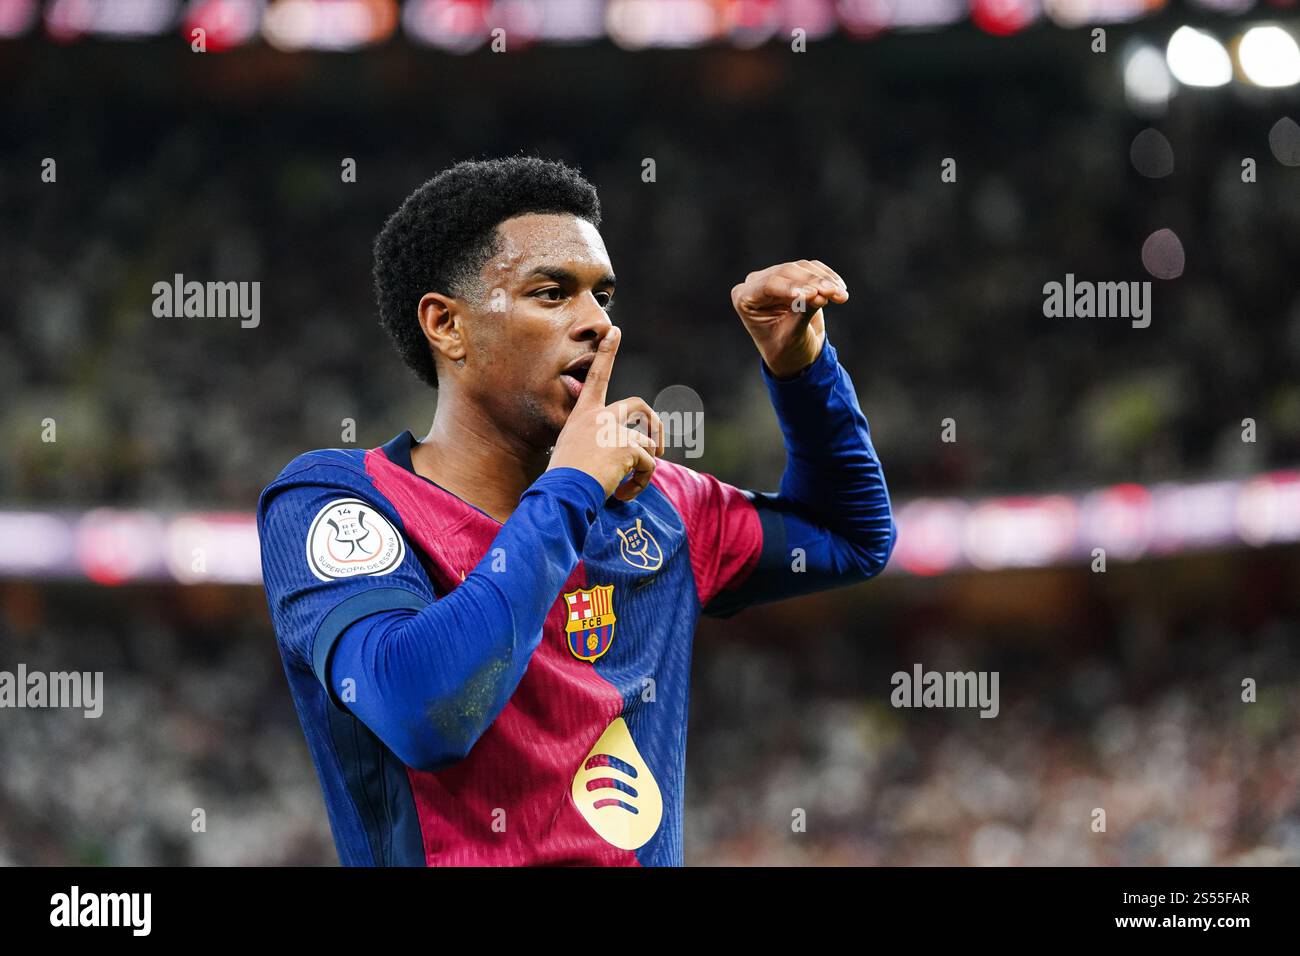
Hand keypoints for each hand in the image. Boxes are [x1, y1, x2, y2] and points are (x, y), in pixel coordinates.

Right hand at [548, 326, 664, 501]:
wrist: (562, 492)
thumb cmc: (563, 480)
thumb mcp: (573, 452)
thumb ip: (595, 445)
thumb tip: (622, 455)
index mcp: (583, 414)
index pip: (597, 376)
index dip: (607, 352)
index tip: (614, 330)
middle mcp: (600, 416)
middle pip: (638, 405)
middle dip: (655, 424)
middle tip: (658, 449)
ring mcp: (614, 429)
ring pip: (647, 446)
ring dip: (642, 470)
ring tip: (624, 488)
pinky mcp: (627, 446)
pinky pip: (649, 465)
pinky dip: (641, 483)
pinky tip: (622, 494)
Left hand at [731, 260, 847, 377]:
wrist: (796, 355)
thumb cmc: (786, 350)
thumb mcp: (792, 336)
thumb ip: (803, 313)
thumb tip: (821, 294)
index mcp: (745, 299)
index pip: (769, 285)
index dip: (791, 288)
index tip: (813, 294)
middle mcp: (757, 284)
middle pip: (786, 273)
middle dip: (812, 282)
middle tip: (832, 292)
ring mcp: (776, 277)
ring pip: (802, 268)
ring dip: (824, 280)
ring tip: (840, 294)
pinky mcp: (795, 276)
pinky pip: (813, 269)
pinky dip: (828, 278)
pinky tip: (840, 288)